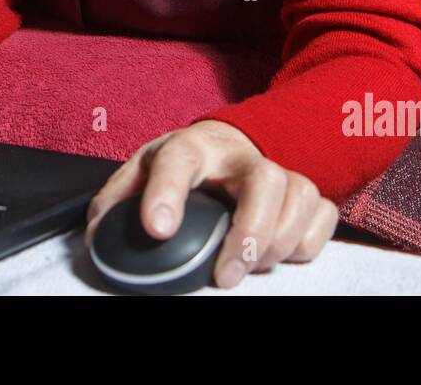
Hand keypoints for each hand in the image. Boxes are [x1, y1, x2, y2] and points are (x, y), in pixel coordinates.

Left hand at [84, 120, 338, 288]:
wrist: (227, 146)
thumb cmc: (184, 166)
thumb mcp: (142, 172)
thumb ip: (117, 200)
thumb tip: (97, 238)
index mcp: (192, 147)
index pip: (178, 159)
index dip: (167, 193)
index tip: (156, 229)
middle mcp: (241, 156)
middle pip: (264, 178)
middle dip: (249, 231)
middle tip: (226, 274)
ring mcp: (280, 171)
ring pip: (300, 196)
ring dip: (278, 241)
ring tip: (248, 268)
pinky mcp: (307, 193)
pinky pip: (323, 215)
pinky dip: (306, 242)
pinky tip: (281, 255)